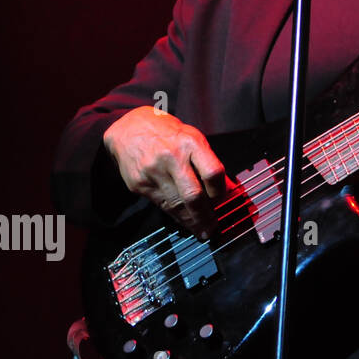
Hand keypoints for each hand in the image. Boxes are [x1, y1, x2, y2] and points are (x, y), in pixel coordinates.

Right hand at [103, 106, 227, 238]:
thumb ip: (210, 163)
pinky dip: (175, 215)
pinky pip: (161, 205)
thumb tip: (228, 189)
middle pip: (193, 195)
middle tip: (212, 228)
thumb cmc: (169, 135)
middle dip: (205, 216)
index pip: (212, 173)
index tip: (223, 201)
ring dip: (191, 221)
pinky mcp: (139, 183)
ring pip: (176, 205)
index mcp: (190, 143)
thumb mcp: (194, 140)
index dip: (220, 192)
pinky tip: (183, 219)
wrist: (130, 129)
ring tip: (201, 229)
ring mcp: (153, 172)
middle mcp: (171, 158)